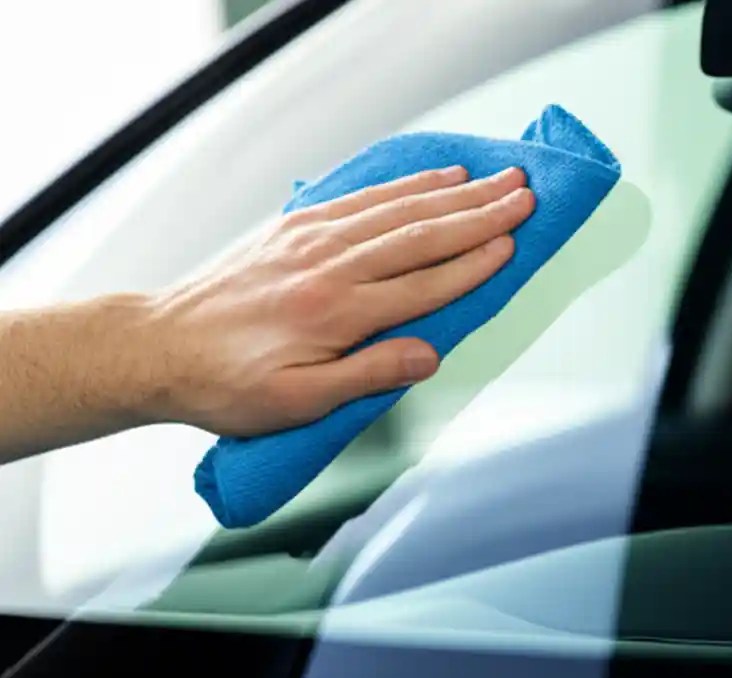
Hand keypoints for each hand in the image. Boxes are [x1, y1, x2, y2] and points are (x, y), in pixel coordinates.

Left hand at [143, 165, 534, 435]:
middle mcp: (331, 266)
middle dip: (479, 214)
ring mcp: (312, 237)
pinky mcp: (296, 225)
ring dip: (454, 192)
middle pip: (421, 234)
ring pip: (399, 208)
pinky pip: (364, 196)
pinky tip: (438, 175)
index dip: (474, 263)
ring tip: (497, 179)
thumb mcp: (300, 402)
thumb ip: (369, 376)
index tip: (514, 243)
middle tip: (525, 195)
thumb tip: (430, 355)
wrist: (160, 346)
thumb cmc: (230, 385)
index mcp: (337, 313)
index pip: (424, 283)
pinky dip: (407, 183)